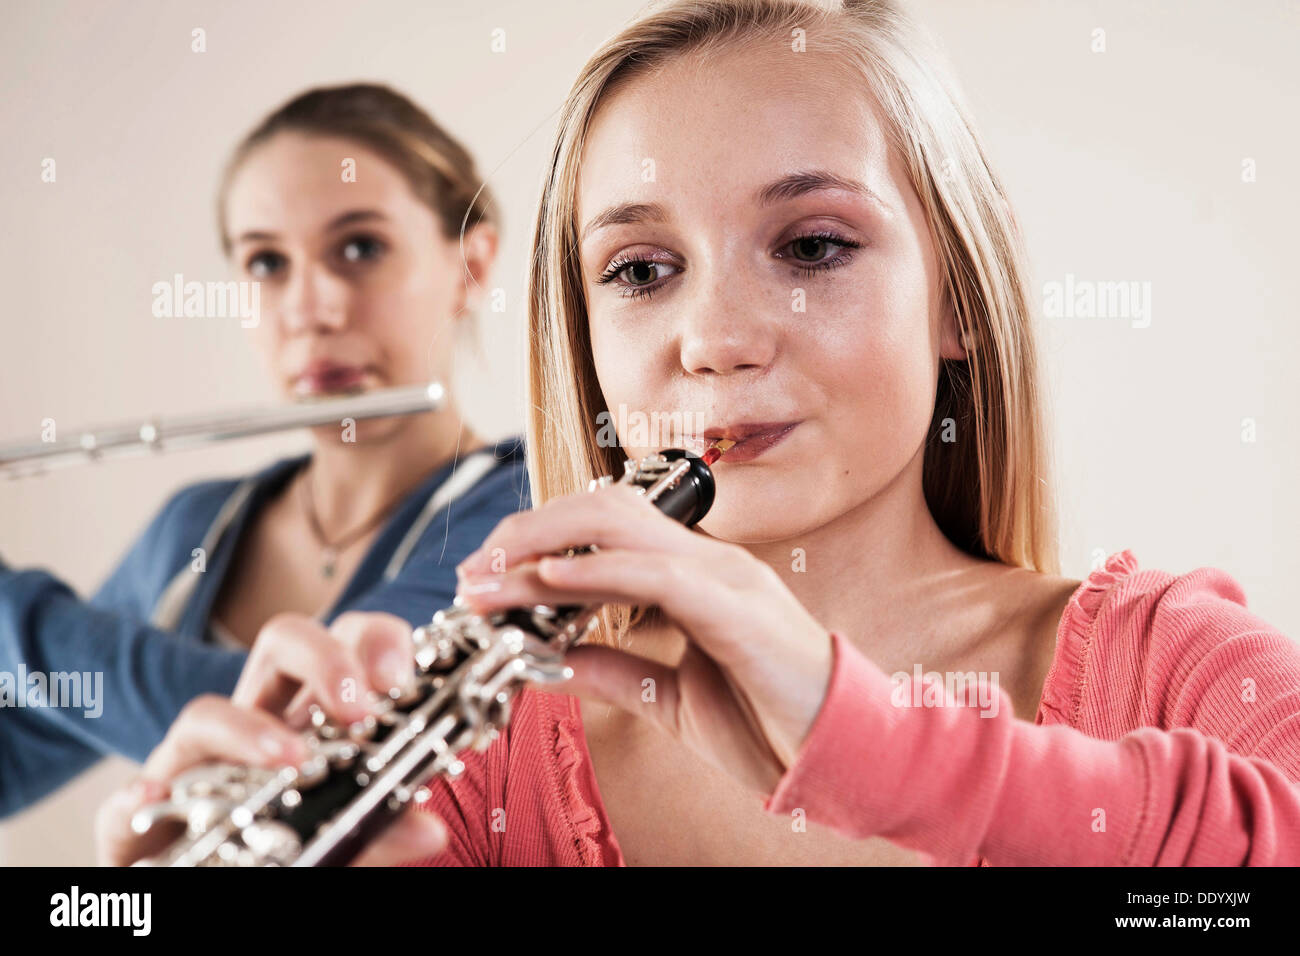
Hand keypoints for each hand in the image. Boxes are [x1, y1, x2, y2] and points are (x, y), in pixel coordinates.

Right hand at [95, 612, 447, 865]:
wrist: (222, 886)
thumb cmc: (287, 854)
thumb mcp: (345, 837)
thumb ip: (380, 831)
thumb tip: (429, 830)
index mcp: (315, 717)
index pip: (349, 644)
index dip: (375, 641)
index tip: (402, 677)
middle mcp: (257, 726)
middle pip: (282, 646)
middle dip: (323, 658)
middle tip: (358, 708)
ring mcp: (196, 768)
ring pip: (202, 715)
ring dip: (244, 730)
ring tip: (286, 760)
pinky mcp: (140, 825)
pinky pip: (123, 806)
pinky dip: (137, 800)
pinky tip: (150, 805)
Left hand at [455, 483, 834, 793]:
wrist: (843, 756)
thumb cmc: (771, 722)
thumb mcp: (670, 696)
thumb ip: (615, 668)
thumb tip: (549, 656)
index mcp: (694, 575)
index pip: (603, 529)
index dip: (537, 542)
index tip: (483, 579)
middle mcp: (707, 562)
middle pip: (601, 510)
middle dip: (526, 533)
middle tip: (472, 572)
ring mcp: (725, 577)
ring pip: (619, 528)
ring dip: (543, 548)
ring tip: (490, 579)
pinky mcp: (738, 608)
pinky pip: (658, 573)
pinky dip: (598, 571)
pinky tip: (552, 580)